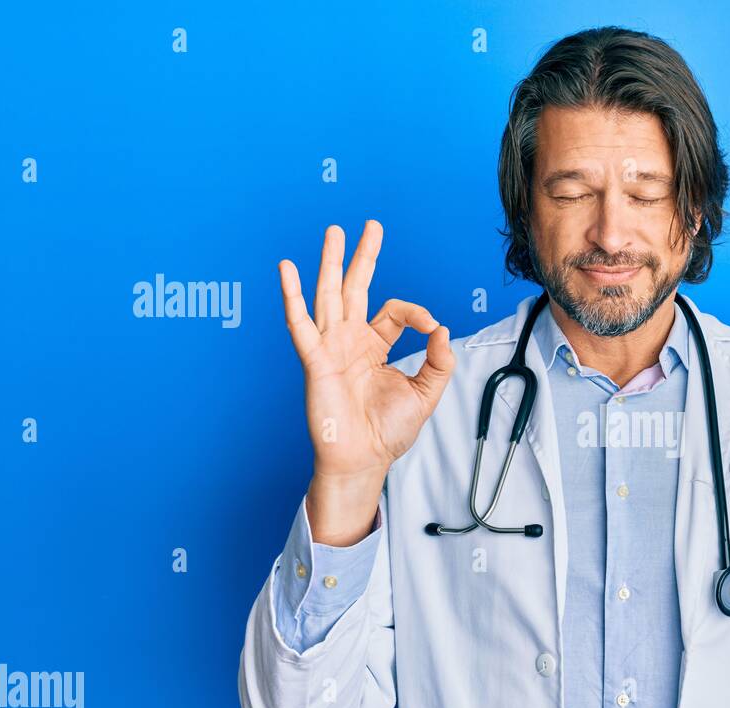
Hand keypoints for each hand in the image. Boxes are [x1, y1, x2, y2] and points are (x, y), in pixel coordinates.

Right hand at [279, 220, 455, 480]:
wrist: (363, 459)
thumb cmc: (388, 431)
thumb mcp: (426, 393)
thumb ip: (439, 362)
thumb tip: (443, 329)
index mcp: (376, 346)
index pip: (395, 312)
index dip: (417, 313)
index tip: (432, 327)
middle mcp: (351, 341)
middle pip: (356, 288)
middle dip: (363, 257)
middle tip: (370, 225)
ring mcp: (331, 347)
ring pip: (329, 295)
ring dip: (330, 263)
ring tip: (334, 231)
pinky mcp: (315, 360)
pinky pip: (301, 324)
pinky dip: (292, 297)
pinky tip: (287, 269)